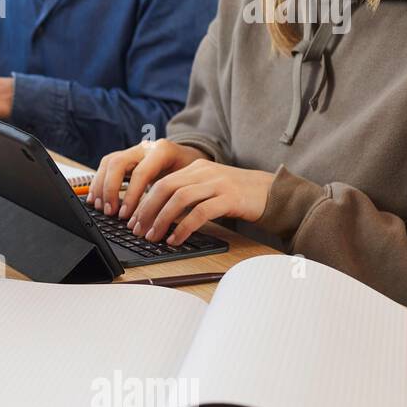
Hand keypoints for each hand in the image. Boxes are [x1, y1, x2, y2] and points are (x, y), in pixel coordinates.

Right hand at [88, 139, 206, 218]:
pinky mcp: (125, 158)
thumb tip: (157, 224)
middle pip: (118, 163)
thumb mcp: (188, 184)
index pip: (140, 172)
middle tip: (110, 212)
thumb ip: (172, 198)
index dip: (130, 195)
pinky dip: (98, 183)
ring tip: (101, 208)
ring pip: (108, 163)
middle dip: (111, 190)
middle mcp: (145, 147)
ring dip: (101, 187)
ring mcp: (133, 151)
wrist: (192, 159)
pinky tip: (96, 200)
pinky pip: (106, 167)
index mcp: (163, 151)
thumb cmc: (191, 175)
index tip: (125, 215)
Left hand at [122, 159, 272, 246]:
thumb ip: (188, 195)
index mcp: (196, 167)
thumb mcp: (210, 189)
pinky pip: (200, 212)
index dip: (144, 202)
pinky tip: (175, 239)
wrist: (273, 192)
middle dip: (147, 210)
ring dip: (161, 219)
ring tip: (153, 237)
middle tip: (138, 230)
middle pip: (165, 187)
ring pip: (179, 198)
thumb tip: (159, 215)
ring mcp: (217, 183)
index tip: (134, 220)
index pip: (161, 181)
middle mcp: (204, 172)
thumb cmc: (239, 195)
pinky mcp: (230, 198)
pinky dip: (184, 227)